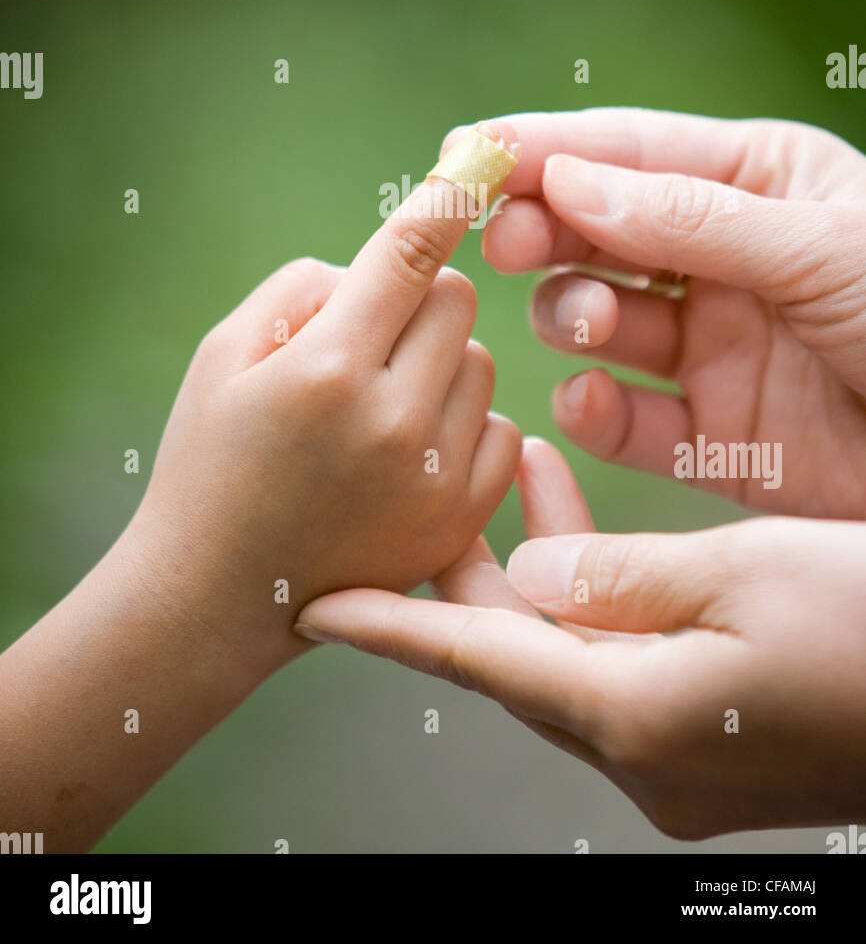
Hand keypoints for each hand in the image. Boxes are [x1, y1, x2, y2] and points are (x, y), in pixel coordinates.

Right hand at [131, 157, 520, 684]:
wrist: (216, 599)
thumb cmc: (209, 461)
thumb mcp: (224, 354)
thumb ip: (306, 288)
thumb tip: (387, 266)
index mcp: (326, 369)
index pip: (411, 251)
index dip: (450, 193)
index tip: (487, 152)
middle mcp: (393, 422)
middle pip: (456, 300)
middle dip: (418, 296)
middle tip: (367, 334)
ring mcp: (434, 479)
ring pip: (479, 360)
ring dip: (438, 360)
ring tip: (377, 404)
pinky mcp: (459, 521)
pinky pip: (500, 427)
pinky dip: (464, 421)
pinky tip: (410, 446)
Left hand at [296, 439, 865, 839]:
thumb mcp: (747, 573)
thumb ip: (620, 577)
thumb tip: (531, 578)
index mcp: (635, 716)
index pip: (477, 660)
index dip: (389, 626)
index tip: (313, 607)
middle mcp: (640, 755)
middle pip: (514, 657)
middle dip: (466, 572)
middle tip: (430, 486)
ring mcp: (675, 759)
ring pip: (565, 653)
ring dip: (539, 567)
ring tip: (520, 460)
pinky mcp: (707, 745)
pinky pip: (618, 666)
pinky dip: (598, 596)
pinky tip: (596, 527)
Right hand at [446, 108, 865, 516]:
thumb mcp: (824, 247)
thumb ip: (692, 219)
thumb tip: (566, 181)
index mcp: (757, 181)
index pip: (629, 152)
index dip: (544, 149)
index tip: (466, 152)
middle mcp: (725, 259)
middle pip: (599, 232)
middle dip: (545, 230)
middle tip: (503, 239)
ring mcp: (716, 349)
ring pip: (602, 320)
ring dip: (574, 314)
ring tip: (588, 321)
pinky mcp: (716, 438)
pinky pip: (631, 419)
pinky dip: (599, 411)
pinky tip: (591, 400)